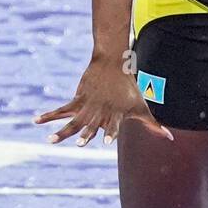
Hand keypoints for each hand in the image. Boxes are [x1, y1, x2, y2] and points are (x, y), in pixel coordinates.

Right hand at [34, 51, 173, 146]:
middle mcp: (101, 112)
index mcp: (116, 115)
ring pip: (73, 120)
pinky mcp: (78, 100)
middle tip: (81, 143)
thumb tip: (171, 137)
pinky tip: (36, 121)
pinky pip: (61, 109)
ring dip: (62, 131)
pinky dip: (48, 115)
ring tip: (50, 141)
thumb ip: (154, 125)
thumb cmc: (130, 90)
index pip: (114, 126)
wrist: (114, 63)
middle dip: (87, 134)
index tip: (107, 141)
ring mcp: (88, 106)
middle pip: (92, 125)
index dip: (112, 132)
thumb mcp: (142, 107)